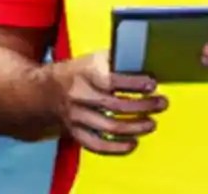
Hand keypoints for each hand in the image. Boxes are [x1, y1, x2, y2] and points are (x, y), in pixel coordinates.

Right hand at [48, 51, 168, 155]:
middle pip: (114, 106)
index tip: (152, 85)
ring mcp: (76, 116)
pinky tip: (133, 143)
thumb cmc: (81, 72)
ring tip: (152, 123)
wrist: (44, 91)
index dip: (134, 84)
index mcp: (86, 73)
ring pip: (108, 128)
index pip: (112, 80)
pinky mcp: (74, 132)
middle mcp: (79, 96)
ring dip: (135, 127)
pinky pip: (96, 145)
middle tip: (162, 104)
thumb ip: (119, 61)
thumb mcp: (95, 59)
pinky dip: (116, 148)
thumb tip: (150, 64)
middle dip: (143, 107)